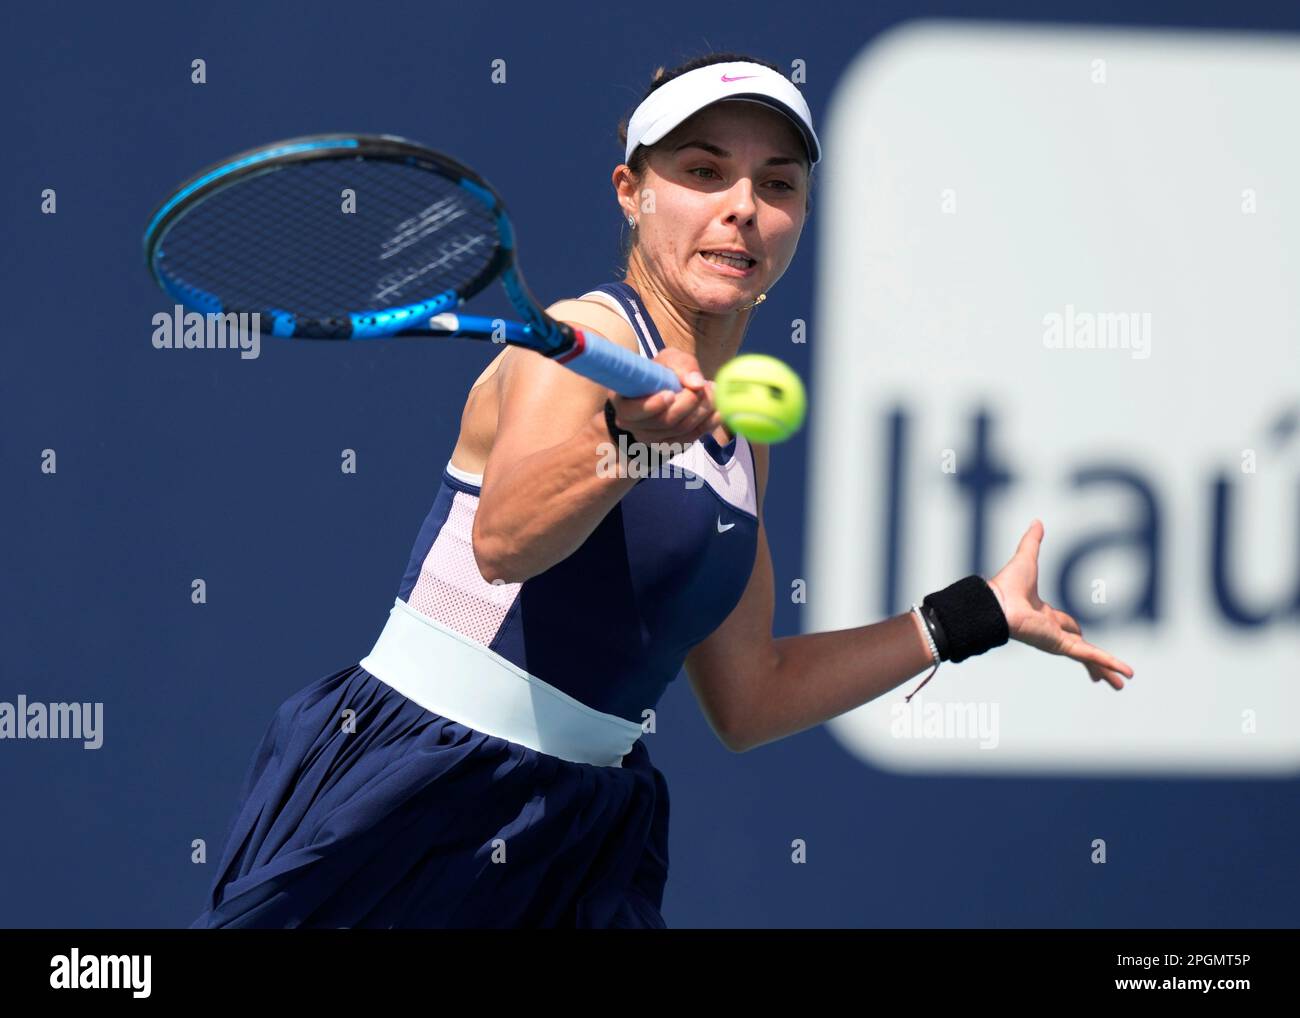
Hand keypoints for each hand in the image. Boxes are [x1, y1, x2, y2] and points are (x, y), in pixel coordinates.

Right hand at [608, 348, 721, 446]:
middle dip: (688, 403)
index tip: (670, 393)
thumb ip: (682, 367)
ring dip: (703, 411)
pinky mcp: (672, 445)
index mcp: (624, 402)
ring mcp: (652, 439)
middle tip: (704, 387)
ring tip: (711, 391)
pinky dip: (709, 423)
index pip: (632, 412)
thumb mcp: (669, 360)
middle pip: (664, 422)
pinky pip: (693, 437)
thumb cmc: (662, 372)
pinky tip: (716, 408)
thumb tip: (696, 383)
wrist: (666, 389)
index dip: (652, 405)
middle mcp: (634, 426)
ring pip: (681, 430)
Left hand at [987, 519, 1134, 689]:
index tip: (1081, 636)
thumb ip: (1033, 541)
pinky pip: (1090, 656)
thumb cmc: (1006, 584)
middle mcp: (1052, 632)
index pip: (1068, 626)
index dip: (1076, 629)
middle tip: (1105, 673)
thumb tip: (1037, 521)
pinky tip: (1124, 675)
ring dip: (1105, 670)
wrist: (997, 603)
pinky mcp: (1062, 646)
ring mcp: (1058, 641)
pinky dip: (1108, 664)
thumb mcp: (1027, 558)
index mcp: (1045, 616)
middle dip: (1095, 661)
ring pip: (1089, 658)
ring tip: (1120, 685)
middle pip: (1081, 647)